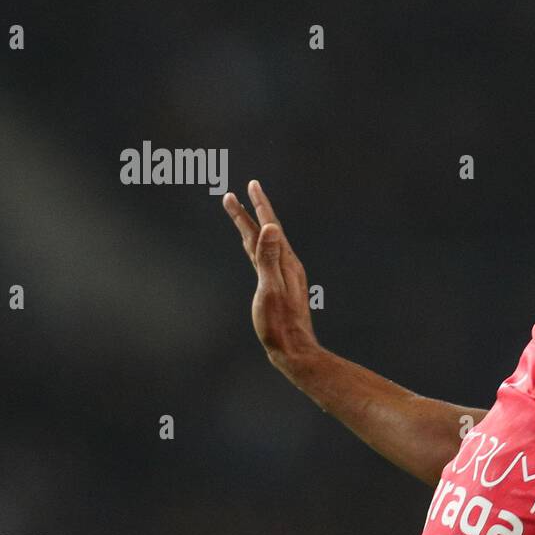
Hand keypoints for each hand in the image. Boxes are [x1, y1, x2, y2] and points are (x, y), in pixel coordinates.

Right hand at [222, 180, 319, 373]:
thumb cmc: (279, 323)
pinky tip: (255, 249)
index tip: (249, 185)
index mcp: (284, 262)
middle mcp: (286, 265)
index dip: (257, 206)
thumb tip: (270, 228)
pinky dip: (257, 246)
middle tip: (242, 191)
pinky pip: (265, 258)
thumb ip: (269, 258)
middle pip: (266, 231)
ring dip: (253, 227)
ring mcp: (283, 275)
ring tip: (244, 214)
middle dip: (253, 210)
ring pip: (264, 244)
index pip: (268, 227)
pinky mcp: (279, 287)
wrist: (293, 349)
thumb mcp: (271, 288)